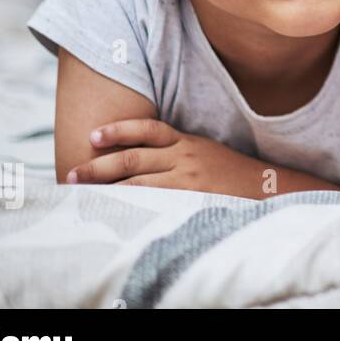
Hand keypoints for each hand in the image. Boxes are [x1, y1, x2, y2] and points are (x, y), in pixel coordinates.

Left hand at [66, 118, 280, 197]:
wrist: (267, 187)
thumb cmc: (230, 173)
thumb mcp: (204, 152)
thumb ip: (174, 151)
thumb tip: (136, 157)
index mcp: (186, 142)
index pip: (148, 129)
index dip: (118, 130)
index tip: (93, 136)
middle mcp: (184, 157)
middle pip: (132, 158)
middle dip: (98, 167)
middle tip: (72, 176)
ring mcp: (188, 180)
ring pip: (138, 182)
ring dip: (106, 190)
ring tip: (82, 196)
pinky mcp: (191, 199)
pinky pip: (155, 202)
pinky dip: (131, 206)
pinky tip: (114, 212)